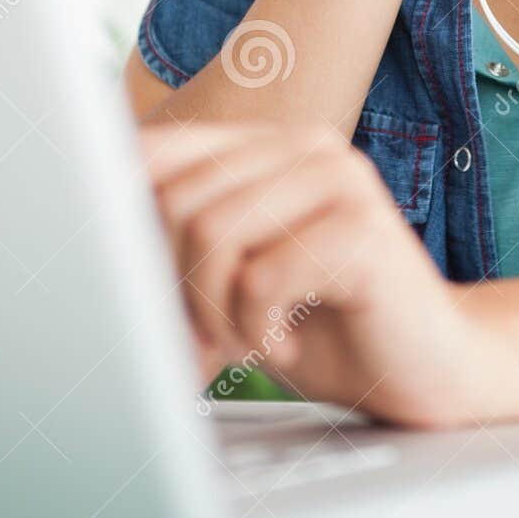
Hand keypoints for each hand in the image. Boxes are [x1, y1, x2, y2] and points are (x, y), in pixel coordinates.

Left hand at [137, 118, 485, 425]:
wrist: (428, 370)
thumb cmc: (324, 327)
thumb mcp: (233, 280)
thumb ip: (179, 245)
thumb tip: (91, 242)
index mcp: (265, 146)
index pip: (153, 154)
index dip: (122, 225)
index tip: (131, 292)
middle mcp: (303, 147)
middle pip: (174, 199)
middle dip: (170, 287)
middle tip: (203, 341)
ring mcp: (339, 179)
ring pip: (211, 234)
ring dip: (212, 314)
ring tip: (245, 342)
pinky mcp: (364, 229)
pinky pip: (261, 278)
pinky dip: (256, 329)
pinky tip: (286, 341)